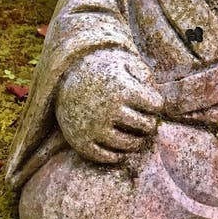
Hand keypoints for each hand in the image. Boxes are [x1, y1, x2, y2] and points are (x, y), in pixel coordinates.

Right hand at [56, 49, 162, 163]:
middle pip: (145, 125)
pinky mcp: (81, 142)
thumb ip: (143, 72)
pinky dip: (116, 156)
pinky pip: (105, 157)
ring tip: (137, 138)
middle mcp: (109, 110)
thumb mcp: (121, 61)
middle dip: (149, 124)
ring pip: (128, 144)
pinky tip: (120, 151)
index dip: (156, 104)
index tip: (151, 104)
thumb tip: (153, 91)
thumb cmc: (100, 70)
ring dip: (137, 143)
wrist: (62, 78)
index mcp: (122, 90)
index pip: (155, 105)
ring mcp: (95, 128)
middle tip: (146, 123)